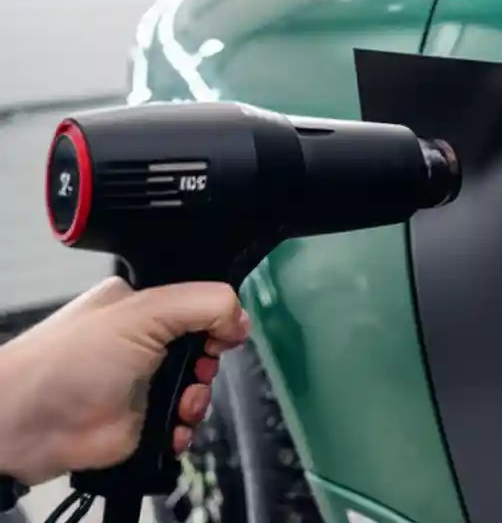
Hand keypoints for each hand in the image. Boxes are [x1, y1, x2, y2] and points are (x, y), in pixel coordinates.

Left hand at [0, 277, 248, 484]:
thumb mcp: (143, 312)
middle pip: (206, 350)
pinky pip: (184, 426)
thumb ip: (203, 303)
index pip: (198, 305)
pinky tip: (172, 427)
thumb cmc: (64, 362)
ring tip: (181, 404)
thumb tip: (240, 317)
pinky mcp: (144, 423)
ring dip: (198, 400)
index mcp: (140, 306)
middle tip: (197, 367)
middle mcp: (143, 344)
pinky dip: (185, 430)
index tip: (222, 332)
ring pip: (199, 390)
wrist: (30, 425)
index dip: (217, 320)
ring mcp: (143, 385)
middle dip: (209, 364)